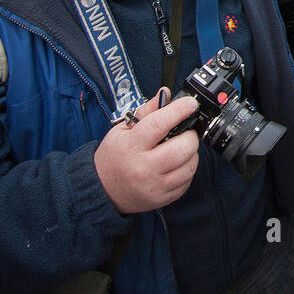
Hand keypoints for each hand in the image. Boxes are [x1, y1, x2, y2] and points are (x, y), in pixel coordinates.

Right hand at [94, 89, 199, 213]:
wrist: (102, 189)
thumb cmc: (114, 156)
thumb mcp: (121, 130)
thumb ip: (146, 112)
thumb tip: (166, 94)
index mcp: (131, 146)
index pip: (159, 124)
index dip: (179, 111)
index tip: (191, 103)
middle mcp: (143, 168)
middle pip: (182, 148)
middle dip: (189, 136)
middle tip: (185, 132)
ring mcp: (154, 186)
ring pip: (189, 166)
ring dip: (191, 153)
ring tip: (180, 148)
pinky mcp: (162, 198)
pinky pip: (187, 181)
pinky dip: (187, 169)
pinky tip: (177, 164)